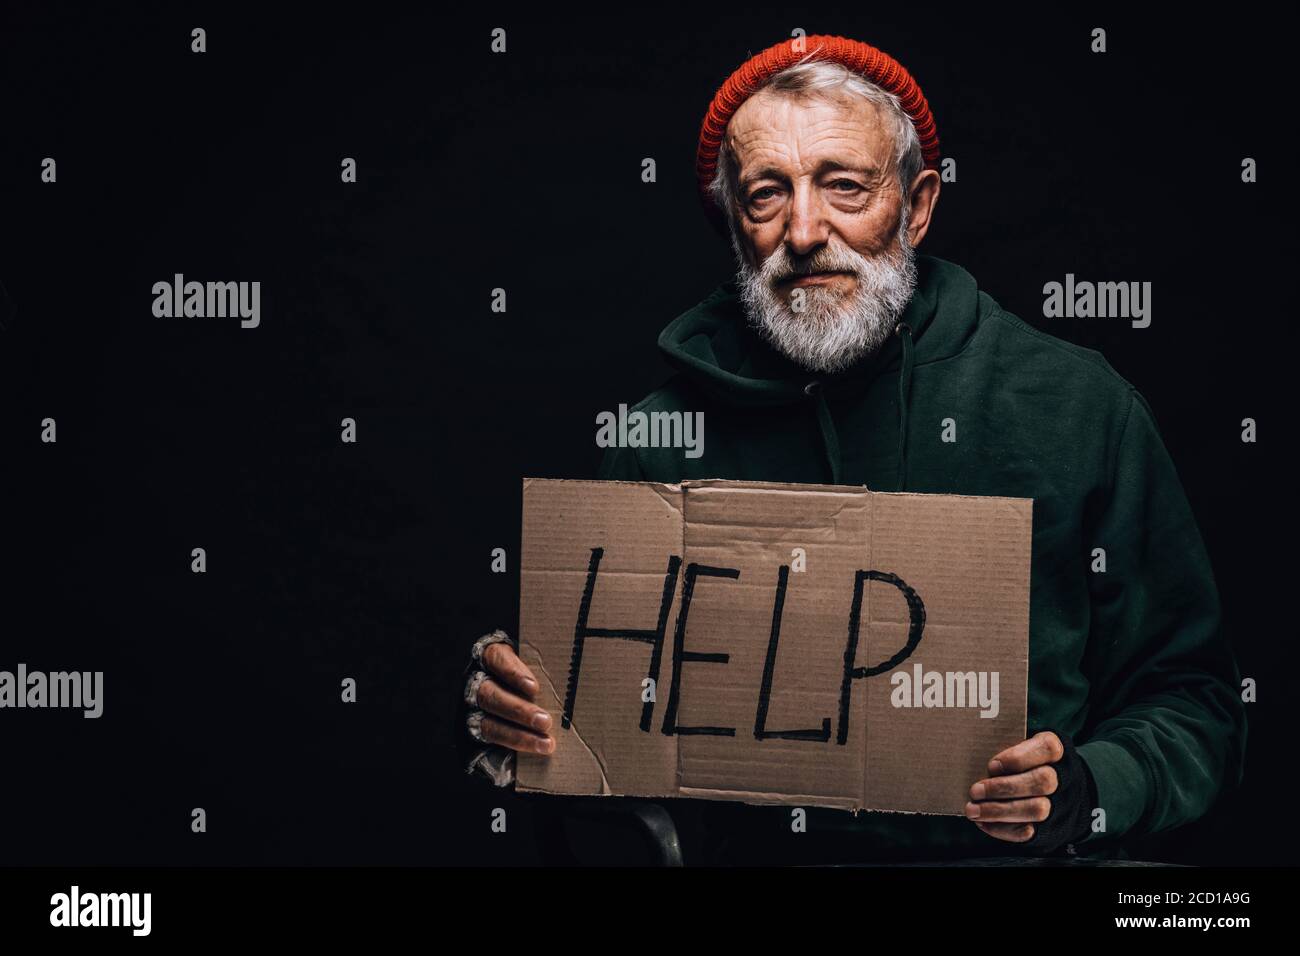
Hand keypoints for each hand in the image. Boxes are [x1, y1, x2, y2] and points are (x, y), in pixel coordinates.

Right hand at [469, 640, 555, 755]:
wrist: (515, 693)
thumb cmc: (533, 672)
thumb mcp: (534, 663)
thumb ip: (544, 664)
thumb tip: (574, 664)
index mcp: (491, 658)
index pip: (496, 658)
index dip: (513, 673)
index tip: (534, 687)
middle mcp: (479, 683)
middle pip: (490, 696)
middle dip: (518, 711)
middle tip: (545, 721)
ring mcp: (475, 710)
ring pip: (488, 725)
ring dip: (518, 736)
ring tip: (545, 744)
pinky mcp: (478, 734)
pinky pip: (489, 745)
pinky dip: (509, 751)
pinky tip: (527, 758)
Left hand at [964, 731, 1062, 842]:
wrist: (1045, 793)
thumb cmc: (1019, 763)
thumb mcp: (1015, 748)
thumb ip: (1001, 747)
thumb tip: (968, 754)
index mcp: (1053, 752)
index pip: (1048, 748)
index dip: (1019, 758)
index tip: (992, 766)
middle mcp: (1061, 777)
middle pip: (1042, 781)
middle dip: (1004, 787)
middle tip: (975, 791)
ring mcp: (1057, 804)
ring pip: (1037, 809)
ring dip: (999, 811)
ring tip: (973, 810)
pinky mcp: (1047, 828)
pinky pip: (1028, 832)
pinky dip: (1001, 829)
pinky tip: (983, 822)